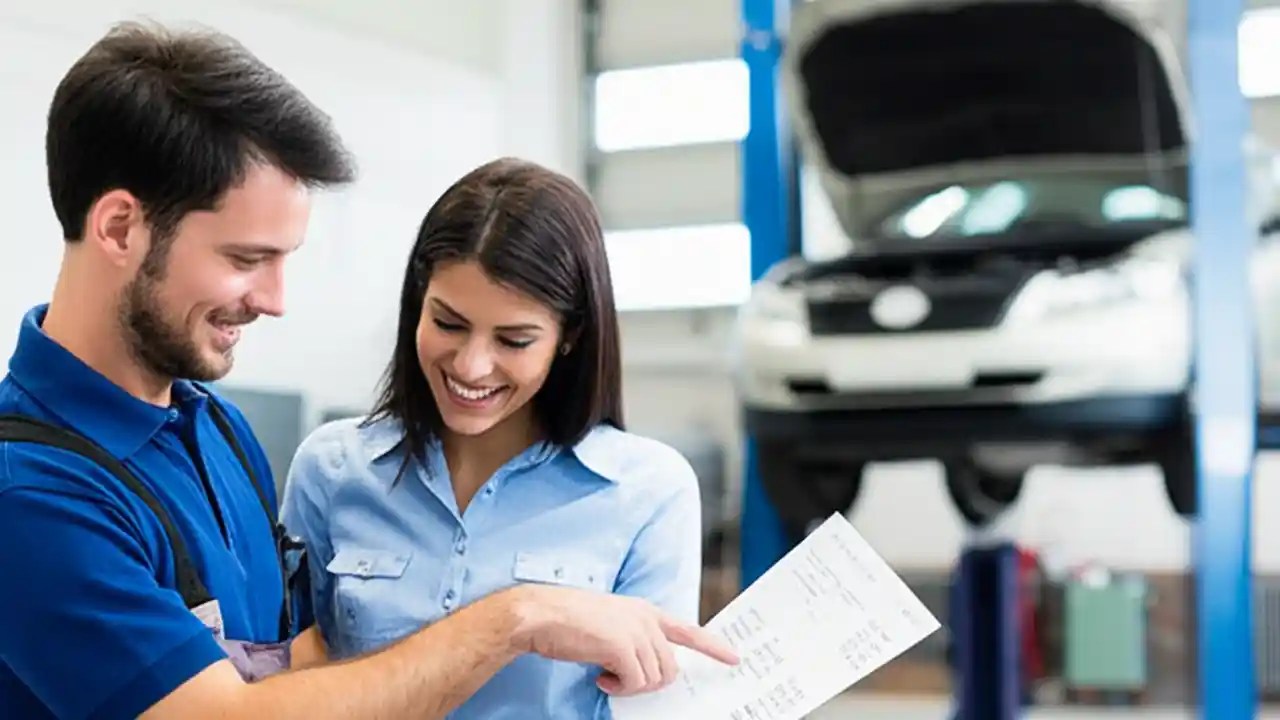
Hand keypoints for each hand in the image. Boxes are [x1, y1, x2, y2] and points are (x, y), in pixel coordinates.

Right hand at [508, 585, 737, 695]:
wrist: (542, 614)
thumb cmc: (567, 621)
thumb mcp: (609, 623)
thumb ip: (632, 638)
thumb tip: (644, 668)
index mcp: (644, 611)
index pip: (688, 630)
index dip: (713, 646)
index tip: (733, 658)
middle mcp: (646, 619)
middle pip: (669, 668)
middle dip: (648, 682)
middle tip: (619, 678)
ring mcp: (636, 632)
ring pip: (653, 679)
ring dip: (630, 686)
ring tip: (605, 673)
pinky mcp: (623, 647)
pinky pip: (634, 683)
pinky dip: (618, 688)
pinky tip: (599, 676)